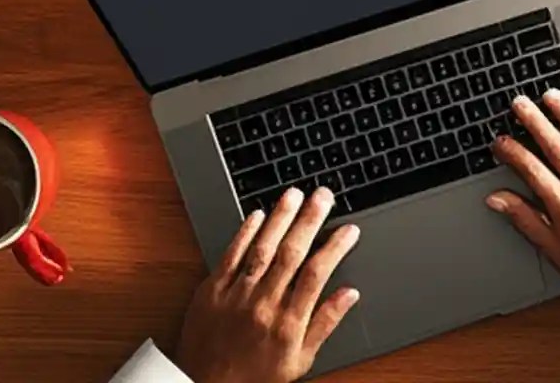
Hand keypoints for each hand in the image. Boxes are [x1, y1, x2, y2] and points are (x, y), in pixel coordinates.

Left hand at [174, 187, 360, 382]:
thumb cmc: (255, 377)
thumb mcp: (300, 360)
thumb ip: (325, 324)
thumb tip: (349, 295)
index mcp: (288, 322)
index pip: (317, 274)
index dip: (335, 248)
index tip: (349, 230)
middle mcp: (263, 304)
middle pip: (292, 253)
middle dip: (310, 220)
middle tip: (324, 196)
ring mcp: (235, 295)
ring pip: (262, 248)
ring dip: (279, 218)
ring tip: (294, 194)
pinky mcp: (210, 291)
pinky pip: (230, 256)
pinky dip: (244, 234)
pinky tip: (257, 215)